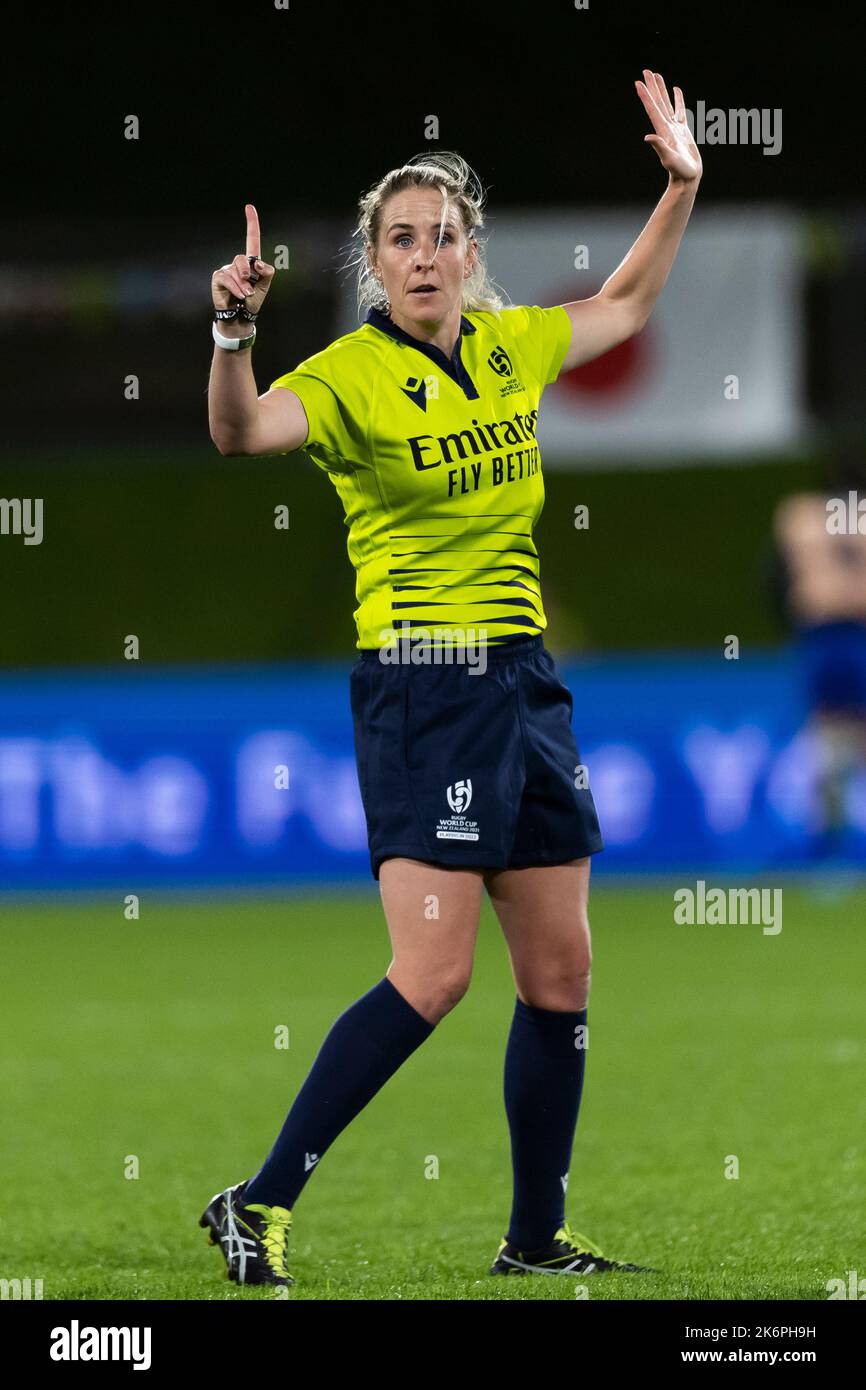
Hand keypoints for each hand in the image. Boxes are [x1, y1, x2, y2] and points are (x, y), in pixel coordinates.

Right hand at [212, 203, 275, 314]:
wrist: (241, 316)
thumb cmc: (253, 300)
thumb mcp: (265, 286)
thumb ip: (266, 272)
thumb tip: (258, 263)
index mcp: (251, 262)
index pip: (251, 239)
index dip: (251, 223)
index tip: (249, 206)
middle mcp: (237, 263)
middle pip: (242, 258)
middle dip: (248, 273)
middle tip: (250, 289)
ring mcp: (226, 269)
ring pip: (236, 271)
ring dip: (243, 285)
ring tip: (245, 295)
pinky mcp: (218, 277)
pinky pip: (228, 278)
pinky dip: (236, 288)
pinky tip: (239, 296)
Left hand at [635, 70, 702, 184]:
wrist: (687, 178)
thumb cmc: (680, 171)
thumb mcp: (669, 159)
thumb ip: (660, 147)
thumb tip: (648, 137)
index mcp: (663, 131)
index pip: (652, 109)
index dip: (645, 96)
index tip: (638, 83)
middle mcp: (666, 127)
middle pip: (657, 102)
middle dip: (652, 86)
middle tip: (646, 71)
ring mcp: (674, 128)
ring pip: (667, 103)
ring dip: (661, 89)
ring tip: (657, 75)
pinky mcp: (683, 130)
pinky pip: (679, 110)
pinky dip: (677, 99)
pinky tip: (676, 90)